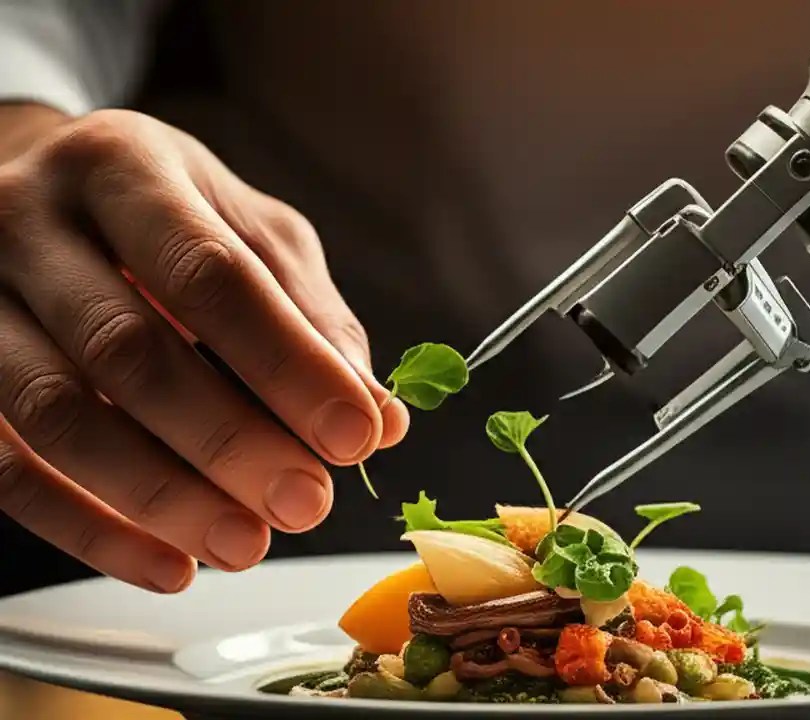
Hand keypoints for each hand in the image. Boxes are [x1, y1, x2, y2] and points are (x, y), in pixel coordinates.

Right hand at [0, 105, 409, 592]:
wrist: (36, 190)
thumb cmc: (166, 217)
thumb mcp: (249, 231)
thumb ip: (311, 316)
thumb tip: (379, 418)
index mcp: (124, 168)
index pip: (210, 275)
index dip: (287, 363)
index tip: (355, 435)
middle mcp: (27, 220)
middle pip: (126, 349)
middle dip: (228, 441)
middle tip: (306, 503)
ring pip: (53, 415)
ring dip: (160, 498)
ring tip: (246, 543)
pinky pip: (2, 467)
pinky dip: (88, 530)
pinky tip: (168, 564)